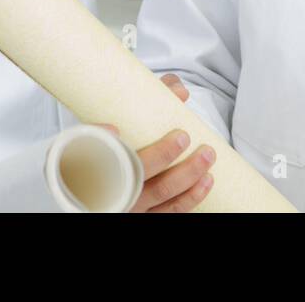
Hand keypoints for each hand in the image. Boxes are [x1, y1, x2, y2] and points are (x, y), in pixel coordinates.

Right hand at [99, 75, 213, 211]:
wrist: (122, 176)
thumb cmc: (127, 143)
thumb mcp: (131, 120)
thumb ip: (155, 98)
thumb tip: (179, 91)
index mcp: (101, 159)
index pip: (98, 151)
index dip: (104, 141)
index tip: (116, 127)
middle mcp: (114, 186)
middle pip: (133, 173)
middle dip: (161, 156)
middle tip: (182, 137)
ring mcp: (131, 203)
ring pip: (159, 193)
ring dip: (186, 175)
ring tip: (206, 155)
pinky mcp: (148, 214)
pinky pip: (170, 211)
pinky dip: (191, 198)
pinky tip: (206, 182)